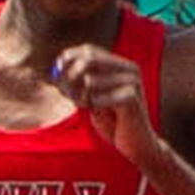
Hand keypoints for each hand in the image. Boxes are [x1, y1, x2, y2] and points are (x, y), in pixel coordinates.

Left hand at [52, 44, 161, 167]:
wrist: (137, 145)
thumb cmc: (114, 122)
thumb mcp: (94, 98)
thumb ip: (81, 83)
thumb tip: (59, 67)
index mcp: (122, 65)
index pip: (89, 50)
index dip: (69, 57)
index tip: (57, 70)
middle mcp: (130, 69)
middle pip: (88, 59)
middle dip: (71, 75)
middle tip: (64, 91)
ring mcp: (132, 82)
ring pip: (89, 80)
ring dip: (80, 96)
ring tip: (86, 107)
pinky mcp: (132, 98)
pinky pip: (97, 97)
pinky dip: (91, 106)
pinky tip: (96, 113)